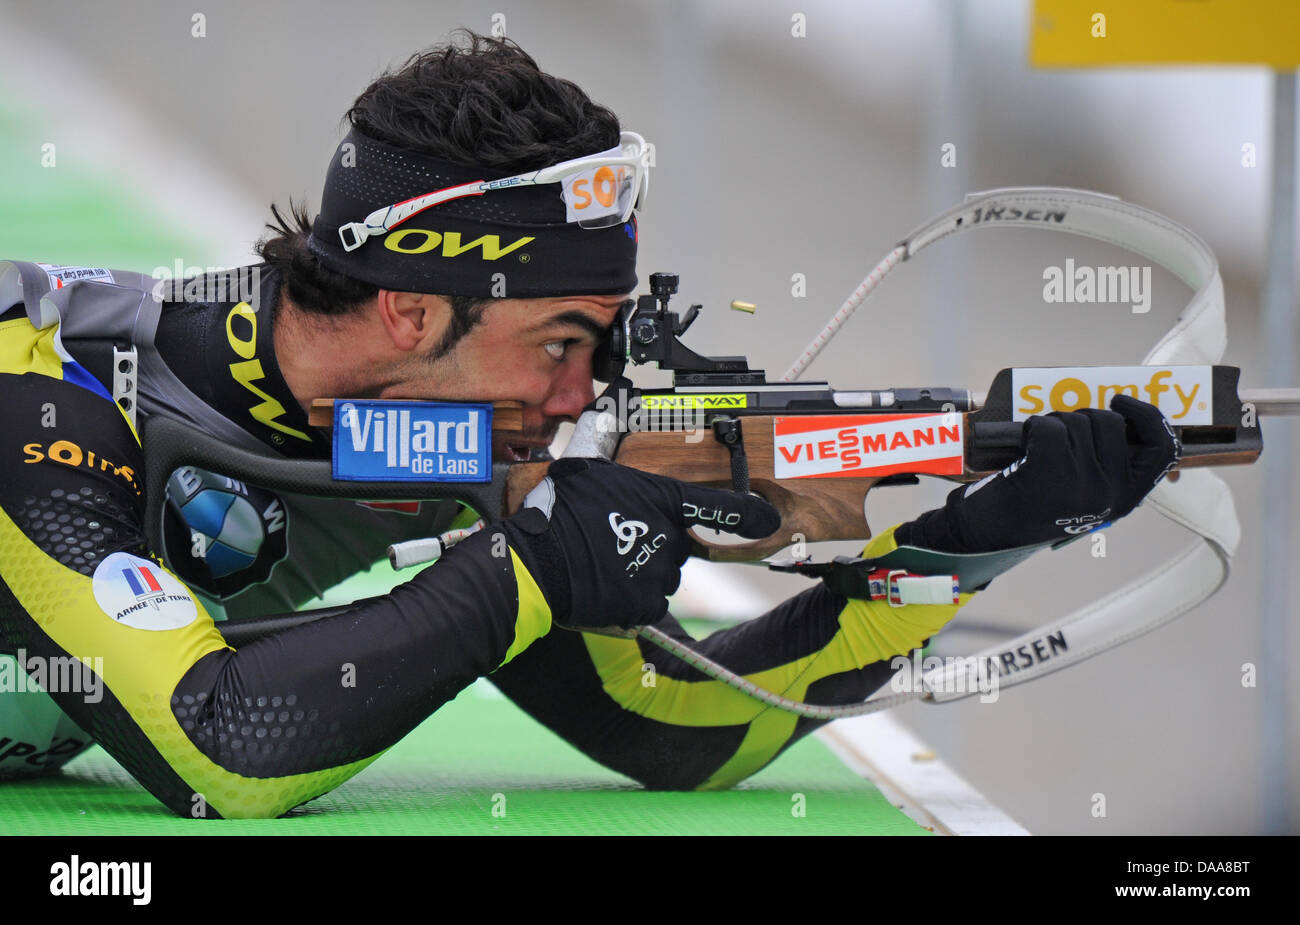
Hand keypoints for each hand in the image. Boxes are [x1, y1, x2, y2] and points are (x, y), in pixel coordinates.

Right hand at [500, 458, 779, 628]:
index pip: (720, 508)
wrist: (536, 563)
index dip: (748, 514)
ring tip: (604, 561)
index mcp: (662, 502)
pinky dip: (629, 597)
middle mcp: (669, 539)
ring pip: (662, 573)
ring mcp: (659, 575)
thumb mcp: (583, 465)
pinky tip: (603, 583)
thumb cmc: (558, 512)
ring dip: (642, 570)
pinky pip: (646, 602)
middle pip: (678, 543)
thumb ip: (605, 440)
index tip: (767, 518)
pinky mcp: (644, 606)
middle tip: (615, 537)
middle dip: (654, 542)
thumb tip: (608, 403)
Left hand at [895, 395, 1179, 552]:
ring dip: (1054, 423)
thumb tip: (1120, 417)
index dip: (1148, 418)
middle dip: (1081, 417)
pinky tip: (1024, 446)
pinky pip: (1048, 426)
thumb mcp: (1085, 495)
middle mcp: (1108, 493)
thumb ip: (1108, 465)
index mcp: (1125, 499)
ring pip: (1076, 421)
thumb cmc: (1032, 508)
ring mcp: (1080, 483)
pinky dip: (1032, 427)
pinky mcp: (1048, 472)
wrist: (984, 536)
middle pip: (1110, 423)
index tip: (1122, 403)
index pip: (1163, 449)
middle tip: (1059, 435)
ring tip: (1037, 449)